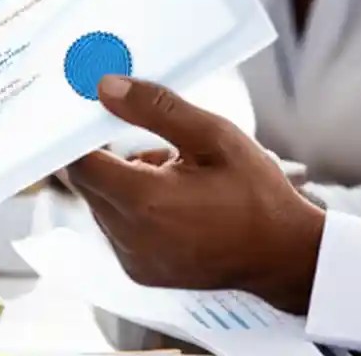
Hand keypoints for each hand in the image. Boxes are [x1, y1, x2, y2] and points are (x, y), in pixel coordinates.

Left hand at [66, 76, 325, 314]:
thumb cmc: (255, 192)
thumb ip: (155, 109)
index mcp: (144, 200)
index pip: (79, 164)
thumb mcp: (212, 136)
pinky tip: (173, 205)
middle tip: (158, 147)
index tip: (89, 117)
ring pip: (102, 207)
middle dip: (110, 159)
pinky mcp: (140, 272)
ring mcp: (133, 260)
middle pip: (89, 185)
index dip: (77, 138)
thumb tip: (106, 87)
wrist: (283, 255)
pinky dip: (133, 211)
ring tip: (174, 177)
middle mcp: (129, 236)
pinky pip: (117, 230)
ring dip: (123, 185)